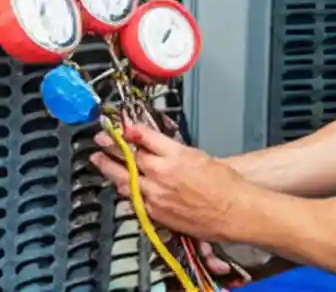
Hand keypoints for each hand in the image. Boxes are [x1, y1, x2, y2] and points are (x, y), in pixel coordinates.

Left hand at [89, 122, 250, 242]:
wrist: (233, 212)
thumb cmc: (226, 186)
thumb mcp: (201, 157)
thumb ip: (175, 151)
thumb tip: (159, 147)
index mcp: (176, 156)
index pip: (145, 138)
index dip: (130, 131)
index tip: (122, 126)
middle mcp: (162, 174)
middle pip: (128, 157)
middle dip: (111, 146)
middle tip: (100, 139)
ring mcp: (155, 195)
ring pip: (124, 179)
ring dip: (110, 168)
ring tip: (100, 160)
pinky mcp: (154, 213)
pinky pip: (133, 198)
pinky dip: (126, 189)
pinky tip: (121, 185)